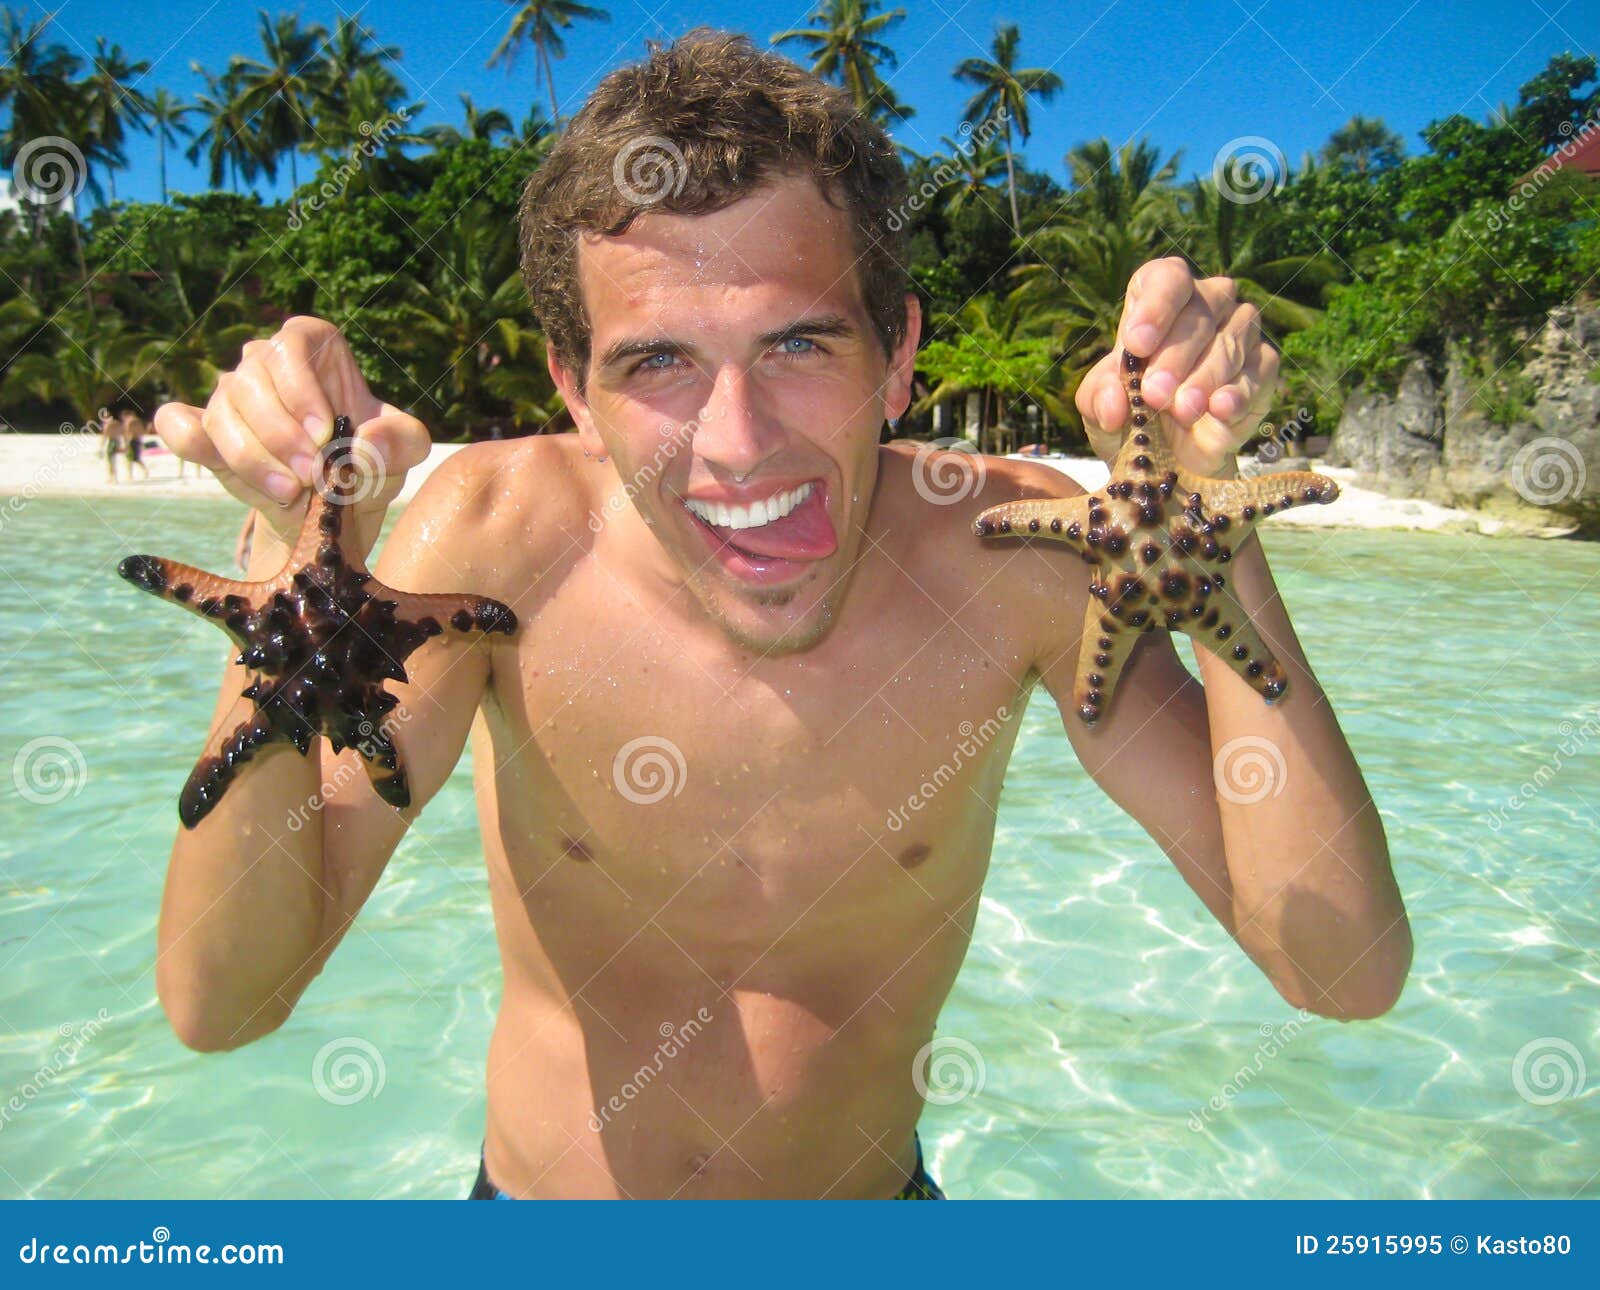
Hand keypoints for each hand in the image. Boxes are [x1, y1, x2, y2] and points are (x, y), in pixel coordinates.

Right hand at [153, 316, 429, 548]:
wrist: (336, 508)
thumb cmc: (370, 461)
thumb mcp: (403, 451)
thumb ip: (401, 440)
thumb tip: (367, 441)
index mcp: (313, 346)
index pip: (292, 344)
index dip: (302, 388)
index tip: (323, 433)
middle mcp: (265, 362)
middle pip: (252, 379)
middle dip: (281, 435)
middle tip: (311, 476)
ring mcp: (231, 396)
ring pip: (222, 412)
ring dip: (253, 457)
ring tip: (291, 491)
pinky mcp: (207, 431)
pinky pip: (178, 424)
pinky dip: (188, 440)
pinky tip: (216, 461)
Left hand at [1075, 257, 1278, 477]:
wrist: (1166, 457)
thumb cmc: (1131, 415)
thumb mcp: (1098, 409)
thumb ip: (1098, 399)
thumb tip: (1114, 402)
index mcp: (1161, 297)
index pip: (1168, 278)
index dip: (1155, 307)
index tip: (1137, 345)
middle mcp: (1207, 303)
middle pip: (1200, 312)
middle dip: (1175, 356)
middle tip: (1155, 394)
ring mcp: (1240, 331)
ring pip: (1230, 340)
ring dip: (1204, 378)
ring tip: (1182, 411)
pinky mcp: (1264, 365)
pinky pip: (1259, 370)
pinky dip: (1238, 393)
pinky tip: (1219, 410)